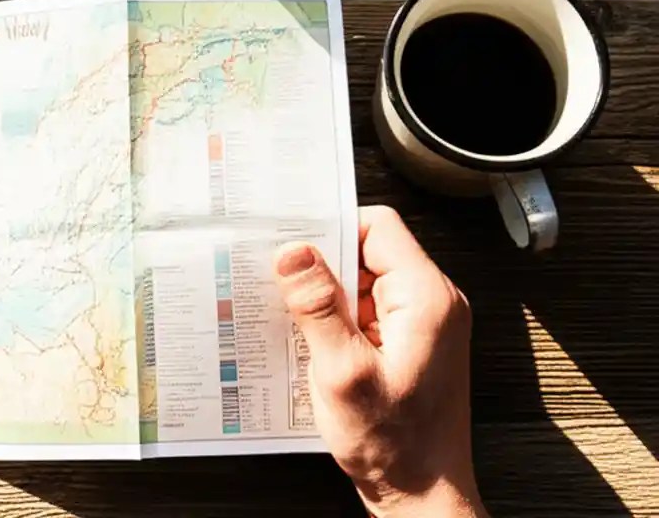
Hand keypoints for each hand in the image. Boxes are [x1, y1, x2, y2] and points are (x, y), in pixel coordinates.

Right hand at [273, 206, 486, 517]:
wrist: (422, 496)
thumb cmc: (394, 445)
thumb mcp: (343, 373)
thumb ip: (318, 307)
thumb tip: (293, 252)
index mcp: (426, 299)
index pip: (379, 227)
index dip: (332, 229)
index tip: (292, 245)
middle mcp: (432, 303)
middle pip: (370, 251)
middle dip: (323, 267)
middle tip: (284, 288)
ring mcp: (424, 324)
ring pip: (365, 281)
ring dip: (328, 297)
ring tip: (300, 325)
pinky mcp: (411, 343)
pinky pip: (369, 310)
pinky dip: (339, 320)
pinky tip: (316, 345)